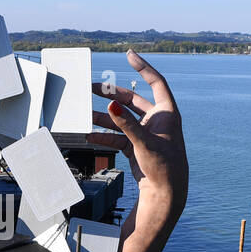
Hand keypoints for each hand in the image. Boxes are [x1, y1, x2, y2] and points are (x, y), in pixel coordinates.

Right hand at [91, 49, 188, 251]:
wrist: (166, 196)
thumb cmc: (164, 169)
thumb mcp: (144, 144)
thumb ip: (126, 124)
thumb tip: (111, 106)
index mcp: (167, 114)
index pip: (156, 82)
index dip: (143, 67)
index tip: (129, 55)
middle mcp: (157, 122)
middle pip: (132, 100)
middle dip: (111, 94)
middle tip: (90, 88)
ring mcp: (146, 135)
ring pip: (122, 120)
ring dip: (103, 116)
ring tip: (83, 112)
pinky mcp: (137, 148)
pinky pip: (118, 137)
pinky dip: (104, 136)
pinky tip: (89, 137)